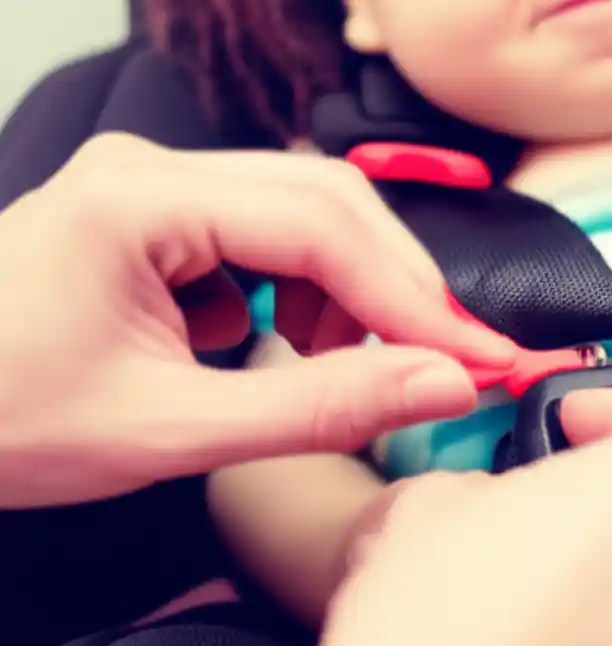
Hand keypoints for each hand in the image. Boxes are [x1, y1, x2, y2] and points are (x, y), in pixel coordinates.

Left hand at [0, 133, 516, 507]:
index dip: (417, 301)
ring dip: (348, 287)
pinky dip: (301, 288)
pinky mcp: (157, 216)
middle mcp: (151, 170)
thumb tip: (441, 384)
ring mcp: (152, 186)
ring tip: (338, 358)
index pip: (324, 230)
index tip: (482, 357)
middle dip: (396, 287)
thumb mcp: (173, 429)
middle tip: (450, 358)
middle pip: (326, 202)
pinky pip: (265, 231)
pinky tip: (276, 339)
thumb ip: (320, 407)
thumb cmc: (3, 420)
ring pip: (303, 213)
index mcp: (140, 200)